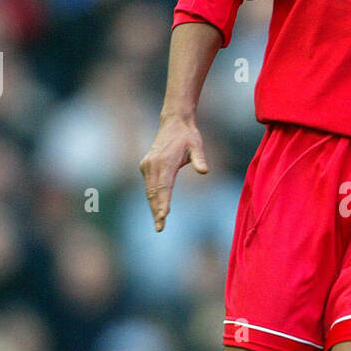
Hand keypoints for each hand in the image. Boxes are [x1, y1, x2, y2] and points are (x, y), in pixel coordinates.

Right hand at [140, 113, 207, 231]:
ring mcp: (147, 165)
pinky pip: (149, 185)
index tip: (163, 216)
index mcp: (165, 161)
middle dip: (156, 211)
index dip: (163, 202)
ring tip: (159, 223)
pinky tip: (157, 208)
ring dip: (153, 206)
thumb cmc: (188, 136)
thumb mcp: (197, 145)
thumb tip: (205, 171)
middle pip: (154, 192)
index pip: (164, 187)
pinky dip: (153, 197)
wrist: (173, 122)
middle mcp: (153, 164)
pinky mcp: (146, 165)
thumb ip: (200, 158)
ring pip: (150, 190)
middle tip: (160, 228)